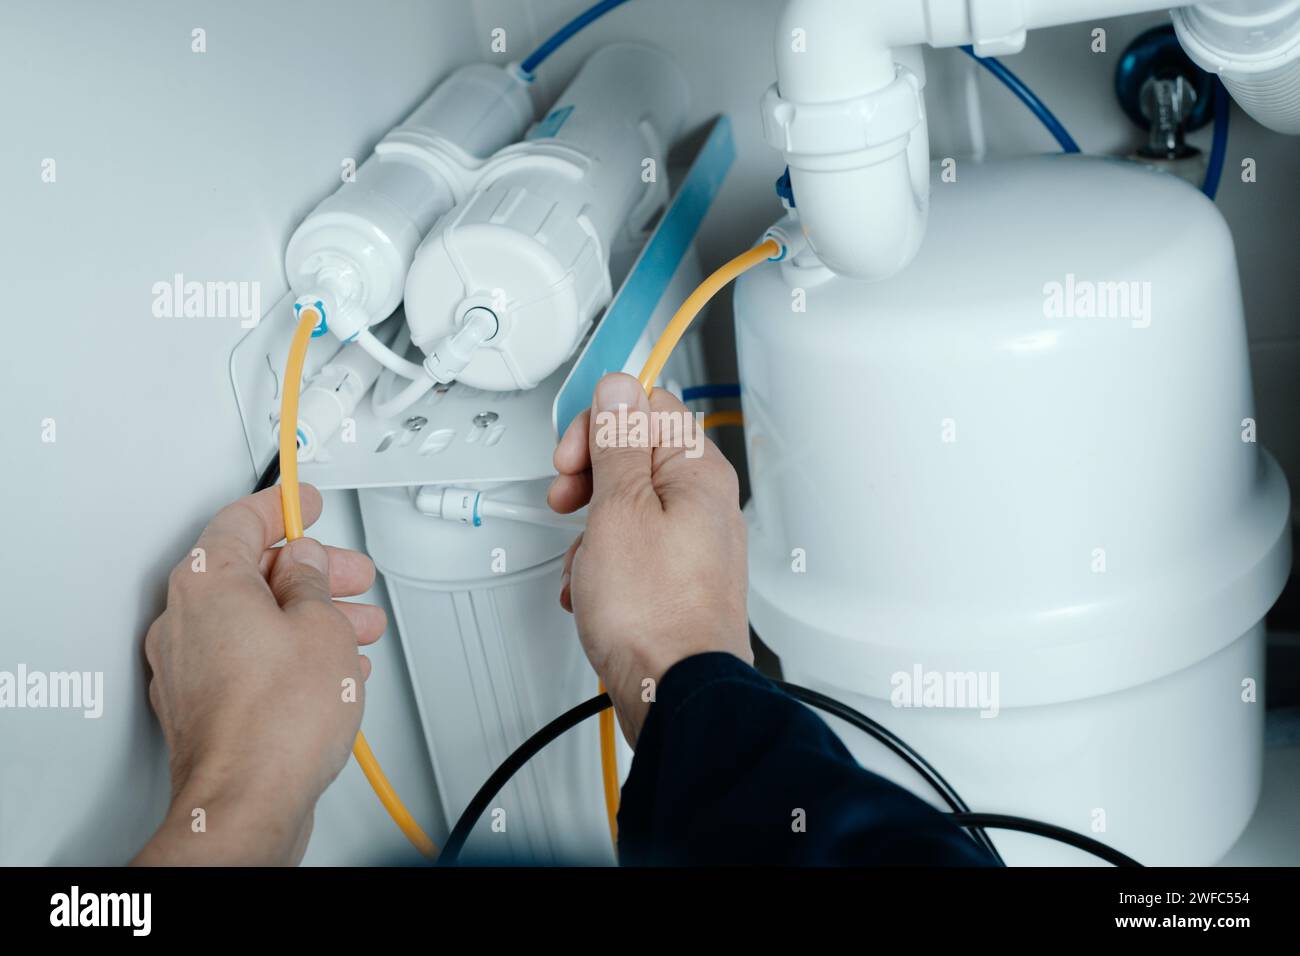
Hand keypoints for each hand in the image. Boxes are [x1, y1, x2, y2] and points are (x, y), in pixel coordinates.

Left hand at [134, 485, 384, 865]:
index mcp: (207, 582)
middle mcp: (184, 619)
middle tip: (347, 574)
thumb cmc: (277, 722)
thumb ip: (313, 582)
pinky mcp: (197, 705)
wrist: (248, 801)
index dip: (282, 505)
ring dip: (305, 614)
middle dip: (308, 571)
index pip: (240, 519)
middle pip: (247, 570)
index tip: (303, 501)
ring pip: (250, 617)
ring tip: (354, 628)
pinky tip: (325, 667)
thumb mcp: (322, 626)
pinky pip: (243, 656)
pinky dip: (285, 650)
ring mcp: (185, 665)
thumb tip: (304, 566)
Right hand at [548, 373, 752, 744]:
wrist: (675, 693)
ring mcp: (692, 546)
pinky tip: (591, 590)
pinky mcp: (678, 583)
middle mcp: (704, 504)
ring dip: (591, 531)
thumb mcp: (618, 510)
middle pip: (635, 457)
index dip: (600, 424)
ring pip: (627, 509)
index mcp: (698, 472)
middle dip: (589, 478)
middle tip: (568, 499)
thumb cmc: (655, 612)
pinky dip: (603, 567)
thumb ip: (617, 443)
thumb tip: (618, 388)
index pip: (647, 405)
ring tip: (585, 560)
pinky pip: (632, 554)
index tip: (573, 455)